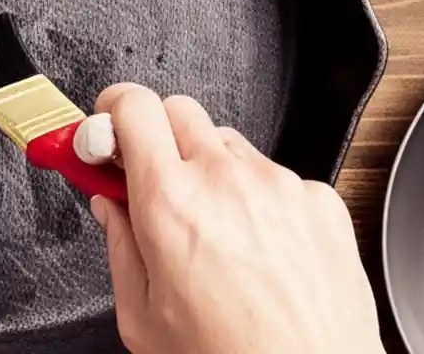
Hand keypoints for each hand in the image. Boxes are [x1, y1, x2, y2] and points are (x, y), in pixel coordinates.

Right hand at [89, 84, 383, 353]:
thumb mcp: (143, 317)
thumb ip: (119, 246)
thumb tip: (110, 207)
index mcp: (171, 202)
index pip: (131, 107)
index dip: (111, 113)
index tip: (103, 134)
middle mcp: (227, 180)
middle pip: (179, 110)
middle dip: (157, 138)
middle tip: (152, 182)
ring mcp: (279, 184)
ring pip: (229, 144)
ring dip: (211, 169)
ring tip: (214, 231)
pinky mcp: (320, 199)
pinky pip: (277, 176)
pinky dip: (260, 199)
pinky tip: (259, 250)